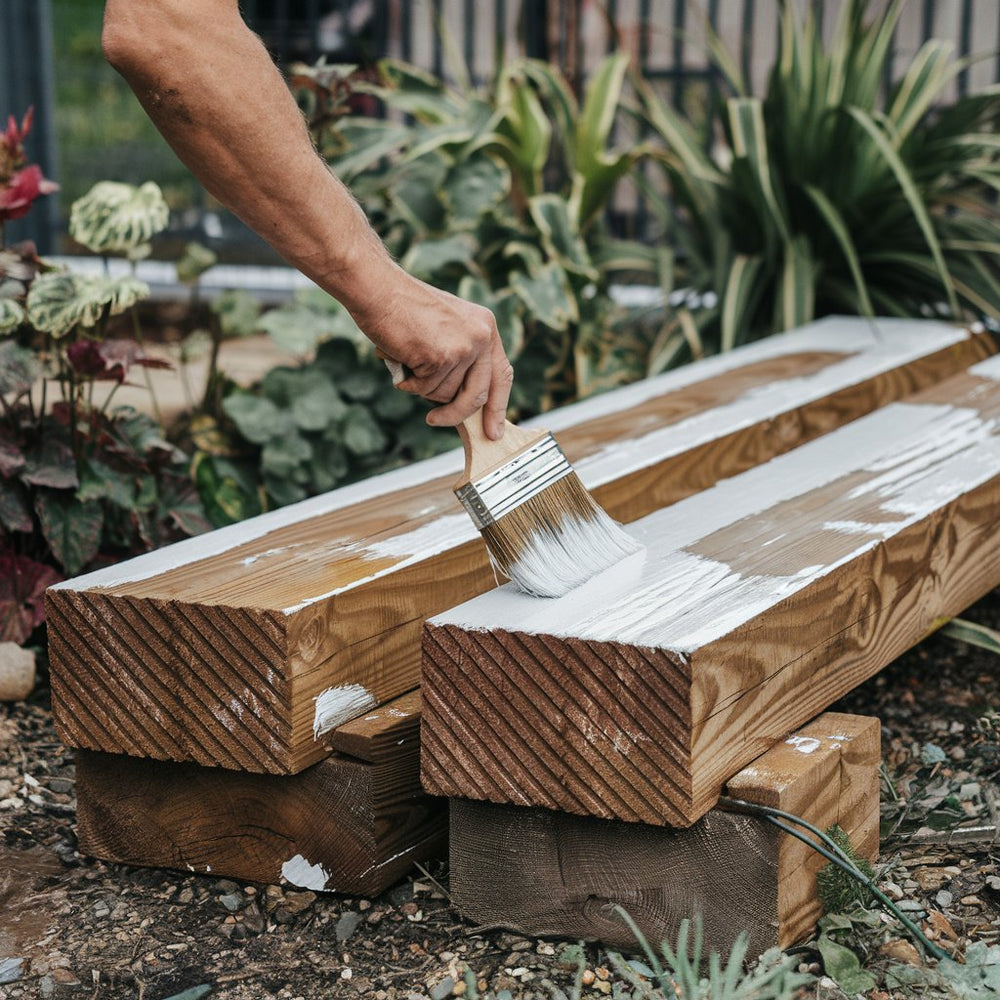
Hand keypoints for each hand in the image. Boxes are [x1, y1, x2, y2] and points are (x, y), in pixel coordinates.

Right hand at [351, 269, 512, 440]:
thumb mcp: (447, 327)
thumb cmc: (404, 308)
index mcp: (486, 326)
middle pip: (478, 394)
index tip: (493, 430)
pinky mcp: (441, 357)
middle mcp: (481, 336)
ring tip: (407, 359)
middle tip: (435, 421)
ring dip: (422, 386)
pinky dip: (408, 382)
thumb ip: (462, 356)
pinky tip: (399, 359)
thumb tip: (464, 401)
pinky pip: (425, 389)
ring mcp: (462, 347)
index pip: (502, 374)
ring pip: (446, 394)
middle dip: (456, 413)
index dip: (498, 405)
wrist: (378, 289)